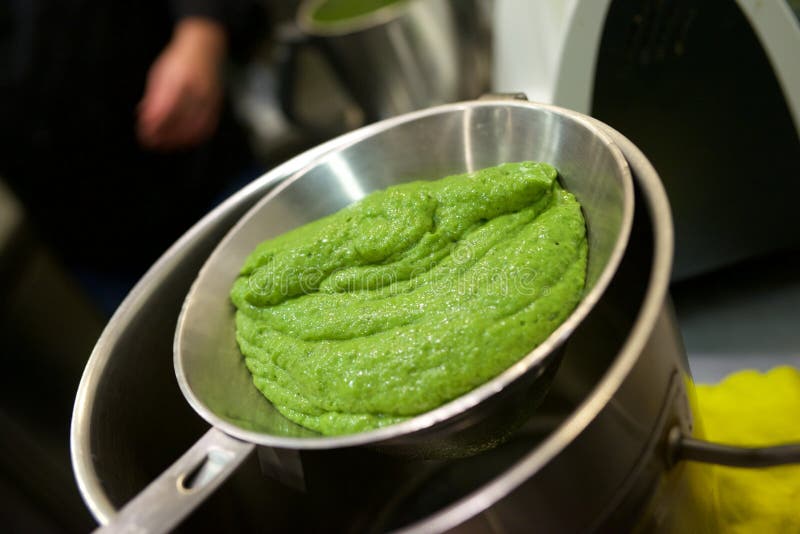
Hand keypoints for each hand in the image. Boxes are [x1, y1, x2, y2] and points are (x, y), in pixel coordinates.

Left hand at [137, 18, 226, 150]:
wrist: (204, 48)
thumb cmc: (178, 60)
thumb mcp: (159, 74)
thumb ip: (153, 97)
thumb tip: (143, 117)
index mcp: (179, 81)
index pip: (165, 110)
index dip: (154, 126)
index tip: (144, 134)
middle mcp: (196, 91)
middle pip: (179, 122)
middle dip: (164, 136)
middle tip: (151, 143)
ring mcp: (209, 98)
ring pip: (194, 127)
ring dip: (179, 140)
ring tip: (166, 145)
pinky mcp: (216, 104)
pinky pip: (208, 126)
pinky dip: (195, 137)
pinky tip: (185, 141)